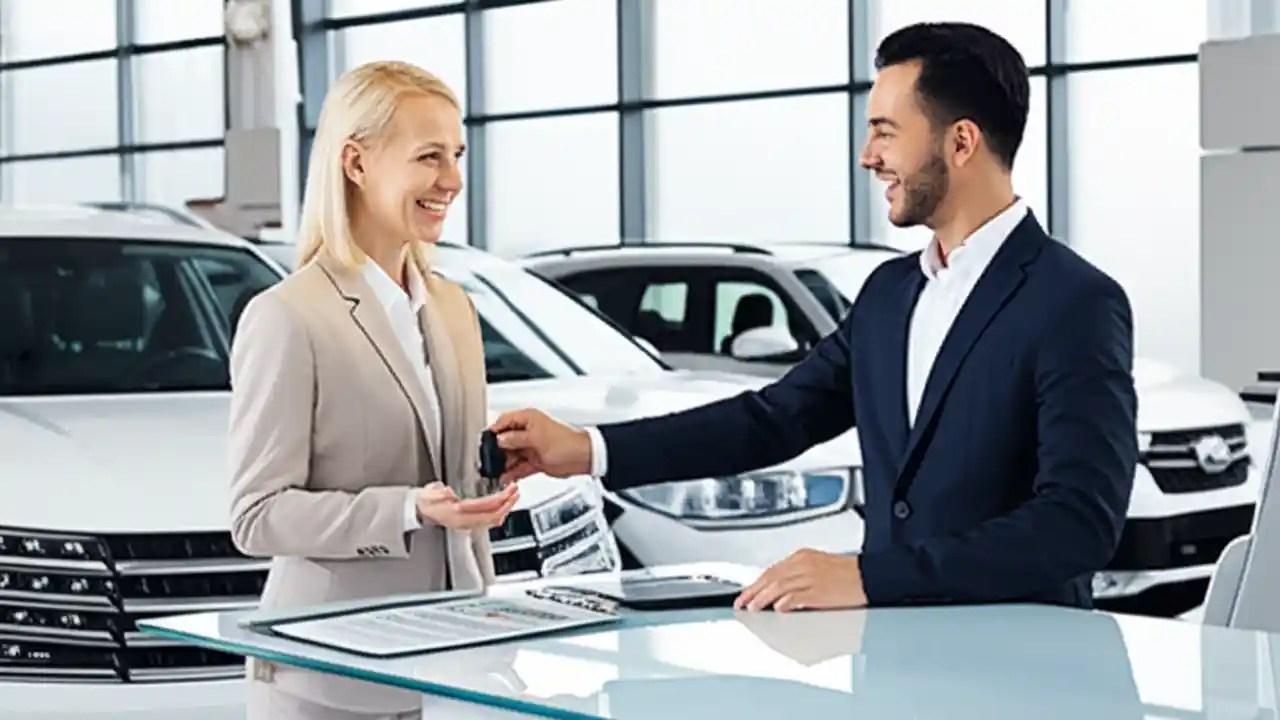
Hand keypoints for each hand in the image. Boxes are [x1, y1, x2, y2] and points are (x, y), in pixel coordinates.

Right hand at [414, 481, 517, 529]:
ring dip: (505, 509)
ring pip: (493, 521)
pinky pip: (489, 521)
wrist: (420, 510)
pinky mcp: (470, 523)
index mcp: (457, 512)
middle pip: (493, 516)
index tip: (509, 489)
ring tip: (513, 497)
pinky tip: (502, 505)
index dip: (499, 499)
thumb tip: (447, 492)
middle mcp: (465, 521)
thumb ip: (438, 493)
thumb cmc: (426, 501)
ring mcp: (468, 524)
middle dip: (507, 504)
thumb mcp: (429, 493)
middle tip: (516, 492)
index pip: (484, 506)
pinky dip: (499, 513)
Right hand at [488, 409, 591, 482]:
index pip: (504, 421)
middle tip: (489, 461)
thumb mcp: (536, 438)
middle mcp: (528, 432)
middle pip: (505, 440)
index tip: (485, 442)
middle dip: (497, 451)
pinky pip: (519, 466)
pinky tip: (506, 478)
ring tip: (495, 472)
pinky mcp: (535, 461)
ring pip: (511, 455)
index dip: (494, 432)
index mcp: (529, 419)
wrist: (583, 457)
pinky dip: (513, 472)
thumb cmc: (566, 443)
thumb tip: (500, 440)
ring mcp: (531, 447)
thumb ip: (515, 439)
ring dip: (503, 464)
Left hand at [733, 549, 867, 611]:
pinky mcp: (820, 593)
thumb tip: (777, 589)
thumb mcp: (817, 565)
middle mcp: (804, 565)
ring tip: (753, 608)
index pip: (772, 570)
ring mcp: (811, 579)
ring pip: (779, 587)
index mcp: (802, 557)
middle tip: (742, 602)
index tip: (747, 592)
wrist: (870, 576)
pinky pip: (796, 597)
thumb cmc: (847, 574)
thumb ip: (797, 573)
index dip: (756, 583)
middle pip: (771, 578)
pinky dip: (784, 603)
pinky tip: (777, 608)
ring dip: (763, 598)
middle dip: (753, 591)